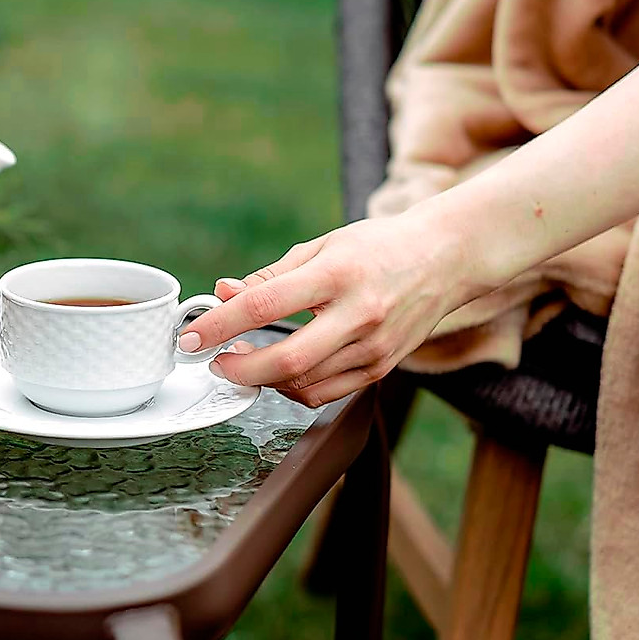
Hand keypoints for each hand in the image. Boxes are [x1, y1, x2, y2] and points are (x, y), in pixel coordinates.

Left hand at [178, 211, 474, 406]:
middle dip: (237, 369)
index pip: (262, 306)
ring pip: (303, 384)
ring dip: (262, 379)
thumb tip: (224, 293)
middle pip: (285, 361)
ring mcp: (373, 348)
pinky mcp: (381, 369)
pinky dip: (293, 388)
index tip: (191, 337)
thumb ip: (270, 276)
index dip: (218, 325)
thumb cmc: (380, 246)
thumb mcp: (322, 246)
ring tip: (243, 362)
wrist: (447, 258)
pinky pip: (325, 393)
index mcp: (337, 274)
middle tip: (215, 362)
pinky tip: (278, 371)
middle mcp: (359, 315)